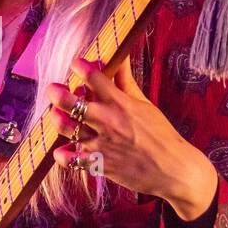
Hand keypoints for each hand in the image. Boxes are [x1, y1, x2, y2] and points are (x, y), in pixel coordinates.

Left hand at [46, 56, 218, 219]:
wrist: (173, 169)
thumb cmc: (161, 134)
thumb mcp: (145, 104)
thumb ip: (126, 81)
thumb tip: (120, 57)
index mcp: (120, 103)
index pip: (93, 77)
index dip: (80, 66)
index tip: (75, 64)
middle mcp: (108, 121)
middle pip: (71, 102)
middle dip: (57, 93)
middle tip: (53, 89)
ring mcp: (101, 144)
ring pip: (66, 128)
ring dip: (56, 119)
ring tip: (56, 115)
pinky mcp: (99, 164)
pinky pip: (72, 160)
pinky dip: (64, 156)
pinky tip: (62, 151)